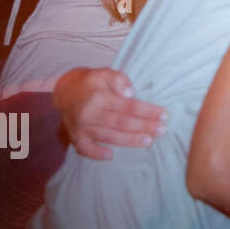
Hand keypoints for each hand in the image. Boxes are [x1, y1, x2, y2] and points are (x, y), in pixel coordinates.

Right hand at [52, 67, 166, 159]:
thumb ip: (119, 79)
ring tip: (149, 141)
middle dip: (144, 127)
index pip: (128, 106)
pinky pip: (85, 148)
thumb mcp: (104, 72)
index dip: (147, 112)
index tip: (164, 115)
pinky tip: (110, 156)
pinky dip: (96, 153)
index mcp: (99, 97)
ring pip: (109, 136)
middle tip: (162, 130)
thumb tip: (131, 92)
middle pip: (121, 123)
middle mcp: (89, 113)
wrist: (65, 90)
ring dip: (130, 140)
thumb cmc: (91, 82)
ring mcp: (81, 127)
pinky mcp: (75, 136)